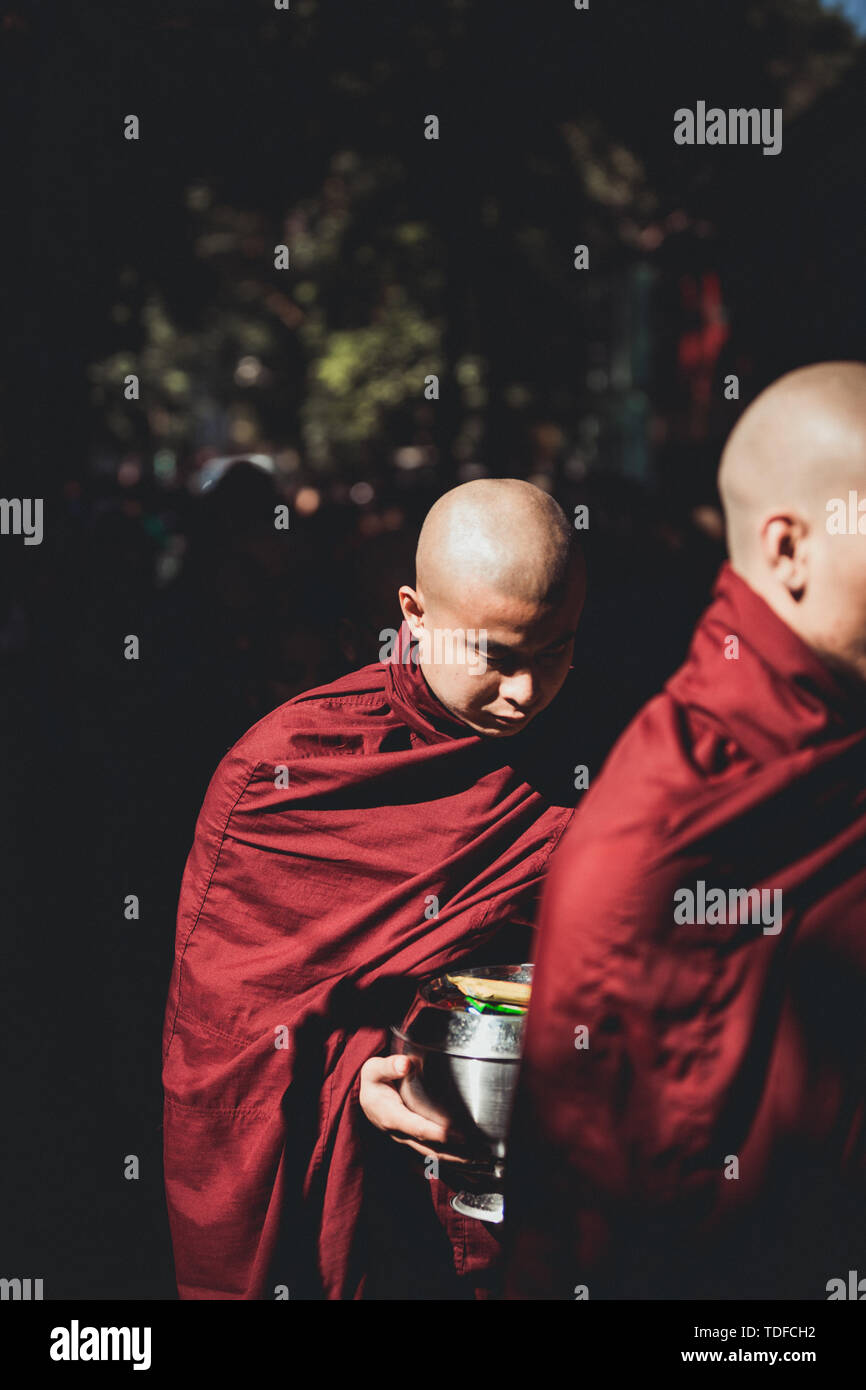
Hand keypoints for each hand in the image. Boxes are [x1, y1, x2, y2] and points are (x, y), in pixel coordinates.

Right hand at [358, 1054, 473, 1163]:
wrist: (364, 1099)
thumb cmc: (372, 1082)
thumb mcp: (373, 1070)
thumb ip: (389, 1066)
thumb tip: (405, 1064)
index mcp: (391, 1116)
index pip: (418, 1128)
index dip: (438, 1133)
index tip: (459, 1135)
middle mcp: (400, 1133)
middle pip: (430, 1148)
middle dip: (456, 1154)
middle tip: (481, 1154)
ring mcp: (407, 1141)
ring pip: (433, 1156)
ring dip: (457, 1161)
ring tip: (481, 1162)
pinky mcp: (412, 1143)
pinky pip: (432, 1156)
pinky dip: (451, 1163)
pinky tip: (469, 1166)